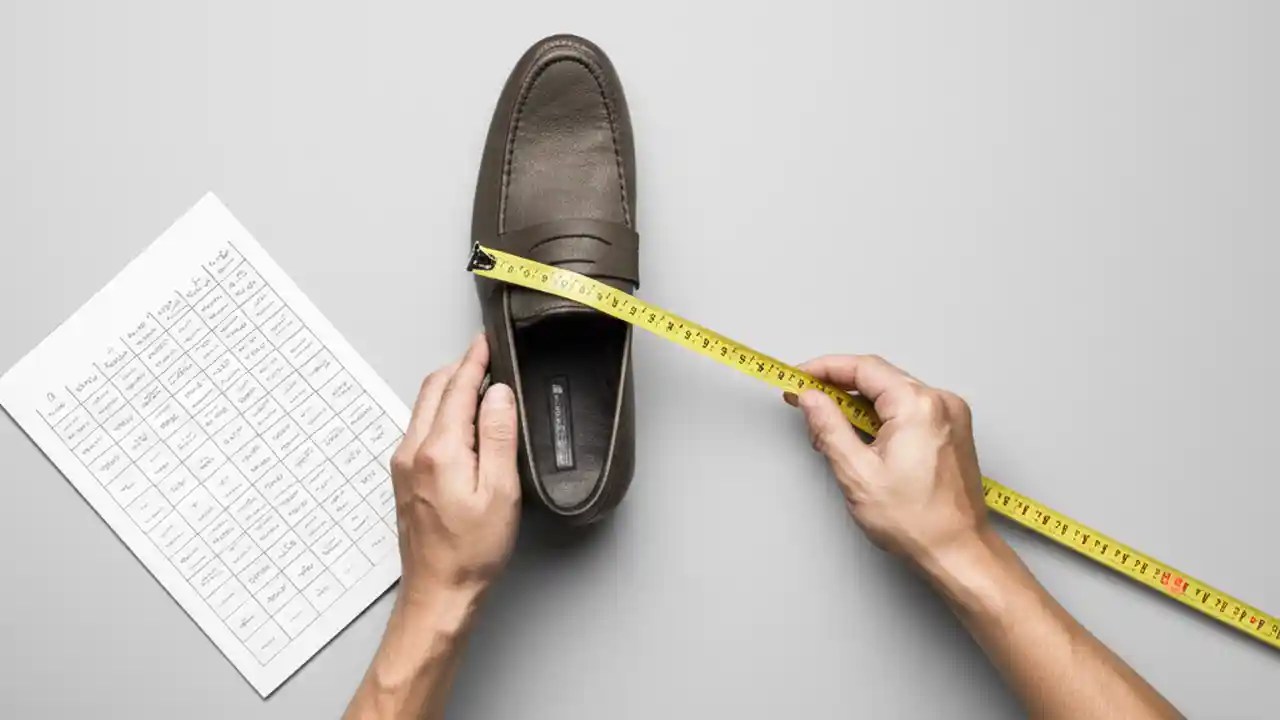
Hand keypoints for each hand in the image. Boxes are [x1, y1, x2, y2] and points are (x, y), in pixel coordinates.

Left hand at [389, 334, 521, 606]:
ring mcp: (404, 464)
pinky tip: (462, 420)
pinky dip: (442, 410)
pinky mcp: (404, 478)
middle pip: (433, 390)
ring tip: (479, 383)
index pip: (457, 388)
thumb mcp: (500, 491)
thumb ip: (497, 436)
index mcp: (439, 450)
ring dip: (450, 388)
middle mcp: (413, 451)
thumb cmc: (472, 551)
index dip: (474, 360)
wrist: (439, 592)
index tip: (487, 341)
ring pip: (424, 407)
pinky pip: (421, 428)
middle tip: (486, 355)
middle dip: (460, 367)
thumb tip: (498, 394)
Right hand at [787, 354, 988, 566]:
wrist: (958, 551)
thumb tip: (811, 399)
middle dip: (838, 390)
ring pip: (891, 395)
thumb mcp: (857, 473)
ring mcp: (950, 415)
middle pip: (878, 378)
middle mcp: (940, 402)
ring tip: (831, 435)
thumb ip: (829, 427)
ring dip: (858, 408)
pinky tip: (860, 440)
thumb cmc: (917, 522)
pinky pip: (908, 410)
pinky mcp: (951, 430)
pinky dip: (880, 419)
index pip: (863, 368)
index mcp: (918, 406)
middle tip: (806, 404)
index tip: (799, 378)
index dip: (824, 369)